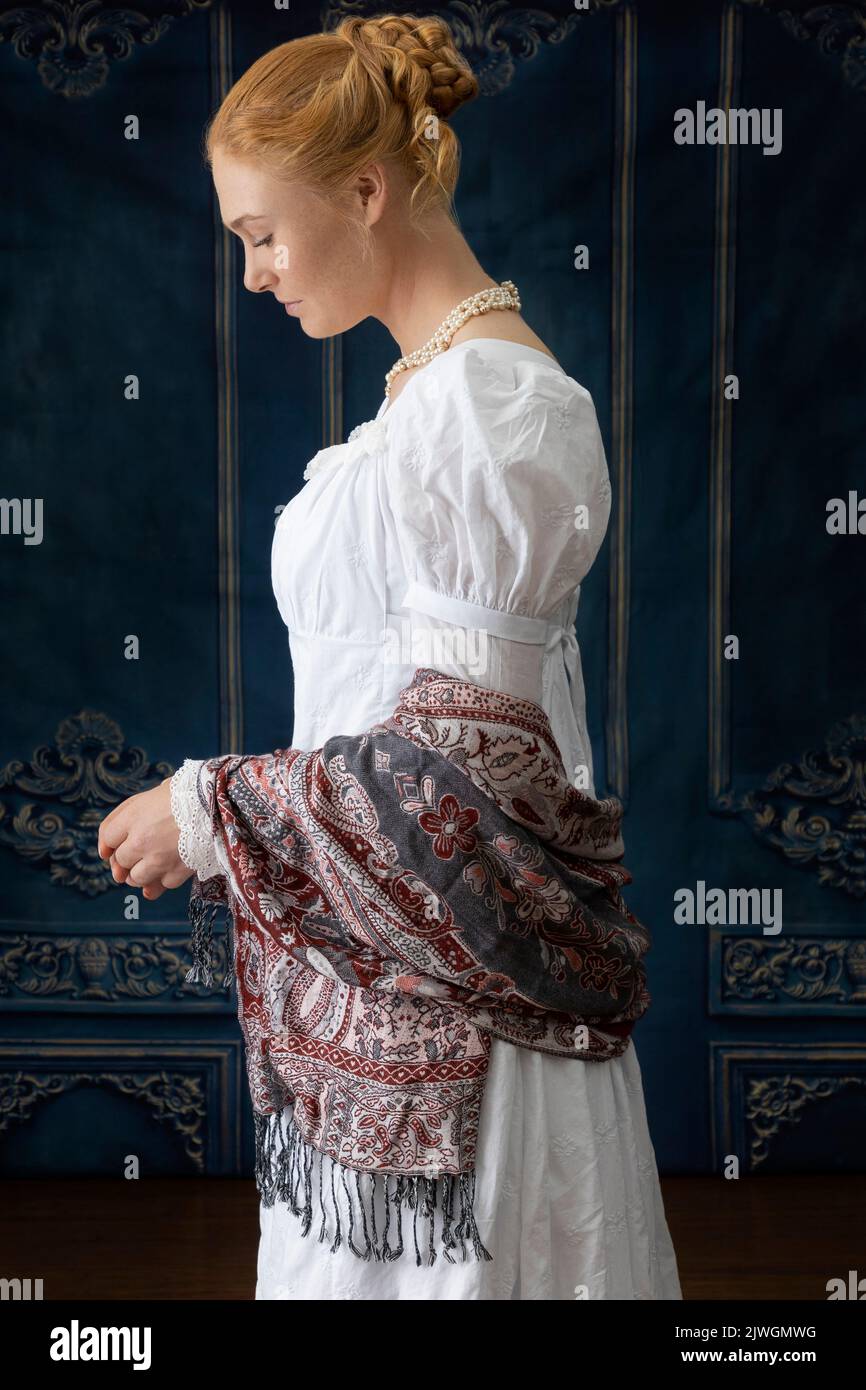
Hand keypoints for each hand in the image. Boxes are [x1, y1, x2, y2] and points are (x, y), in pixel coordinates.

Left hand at [98, 778, 193, 900]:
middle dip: (124, 861)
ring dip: (139, 875)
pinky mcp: (177, 872)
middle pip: (120, 861)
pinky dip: (163, 880)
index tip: (111, 848)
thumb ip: (136, 809)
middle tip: (134, 857)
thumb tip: (119, 831)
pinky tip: (168, 871)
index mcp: (134, 817)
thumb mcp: (159, 790)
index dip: (108, 843)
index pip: (108, 837)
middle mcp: (141, 841)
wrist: (222, 804)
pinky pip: (162, 885)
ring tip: (150, 867)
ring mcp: (159, 860)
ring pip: (136, 879)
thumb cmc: (192, 791)